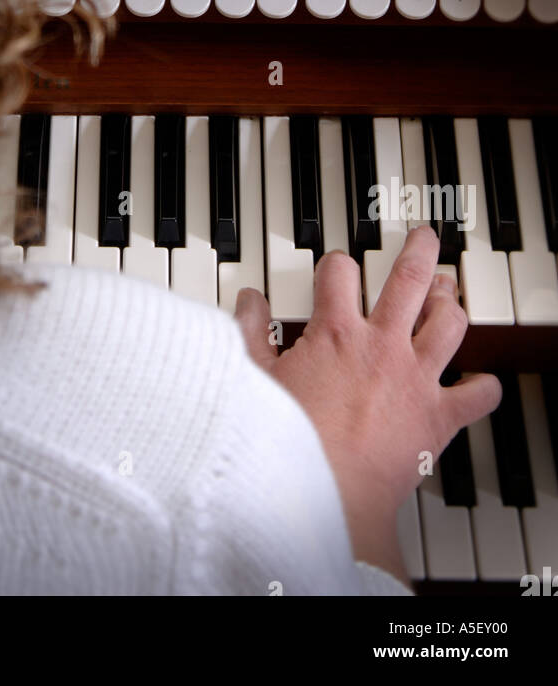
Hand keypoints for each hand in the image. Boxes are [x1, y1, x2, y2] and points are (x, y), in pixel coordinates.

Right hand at [234, 225, 501, 582]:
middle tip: (425, 238)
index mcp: (336, 333)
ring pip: (449, 323)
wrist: (321, 494)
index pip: (340, 272)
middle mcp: (382, 346)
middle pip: (410, 278)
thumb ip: (251, 332)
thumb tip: (248, 301)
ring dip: (452, 304)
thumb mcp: (255, 378)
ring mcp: (415, 378)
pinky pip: (478, 395)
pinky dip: (484, 387)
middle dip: (420, 252)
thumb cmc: (286, 442)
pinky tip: (482, 382)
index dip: (336, 264)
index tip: (336, 268)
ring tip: (450, 294)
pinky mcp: (439, 417)